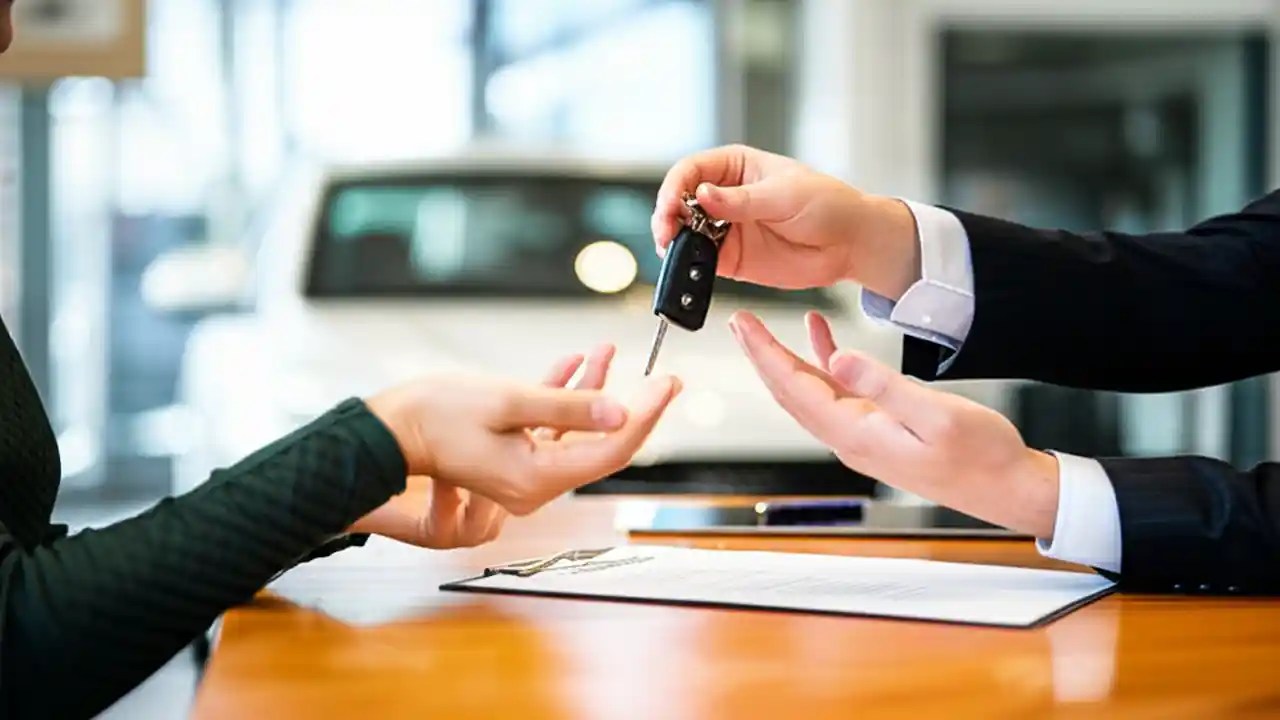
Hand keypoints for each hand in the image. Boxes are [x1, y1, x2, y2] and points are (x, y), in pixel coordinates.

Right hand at [365, 346, 679, 516]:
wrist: (388, 428)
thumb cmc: (436, 414)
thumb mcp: (508, 401)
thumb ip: (567, 407)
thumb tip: (621, 413)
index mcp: (537, 479)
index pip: (612, 450)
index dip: (646, 416)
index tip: (668, 384)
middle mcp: (536, 485)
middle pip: (601, 444)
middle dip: (631, 405)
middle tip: (663, 376)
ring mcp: (526, 474)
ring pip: (578, 431)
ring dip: (595, 390)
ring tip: (609, 350)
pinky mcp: (514, 457)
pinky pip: (552, 428)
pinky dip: (566, 396)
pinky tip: (576, 363)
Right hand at [652, 144, 919, 298]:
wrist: (850, 244)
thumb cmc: (827, 205)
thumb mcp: (783, 195)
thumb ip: (741, 200)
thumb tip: (703, 196)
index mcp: (735, 167)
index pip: (692, 170)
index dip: (675, 187)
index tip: (672, 205)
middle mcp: (725, 196)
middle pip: (680, 202)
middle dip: (668, 216)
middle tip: (666, 233)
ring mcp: (725, 228)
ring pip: (685, 233)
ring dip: (675, 243)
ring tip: (674, 252)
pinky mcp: (730, 259)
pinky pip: (701, 262)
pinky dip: (690, 267)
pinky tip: (689, 269)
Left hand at [727, 310, 1059, 538]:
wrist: (1008, 488)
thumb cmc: (983, 456)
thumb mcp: (938, 414)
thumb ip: (884, 386)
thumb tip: (839, 360)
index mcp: (857, 434)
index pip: (794, 389)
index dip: (764, 354)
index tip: (743, 325)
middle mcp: (851, 439)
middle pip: (791, 392)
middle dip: (763, 355)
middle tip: (740, 321)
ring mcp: (862, 436)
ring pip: (811, 392)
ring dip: (788, 358)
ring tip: (766, 327)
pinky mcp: (878, 430)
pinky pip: (838, 394)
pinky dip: (826, 364)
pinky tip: (824, 341)